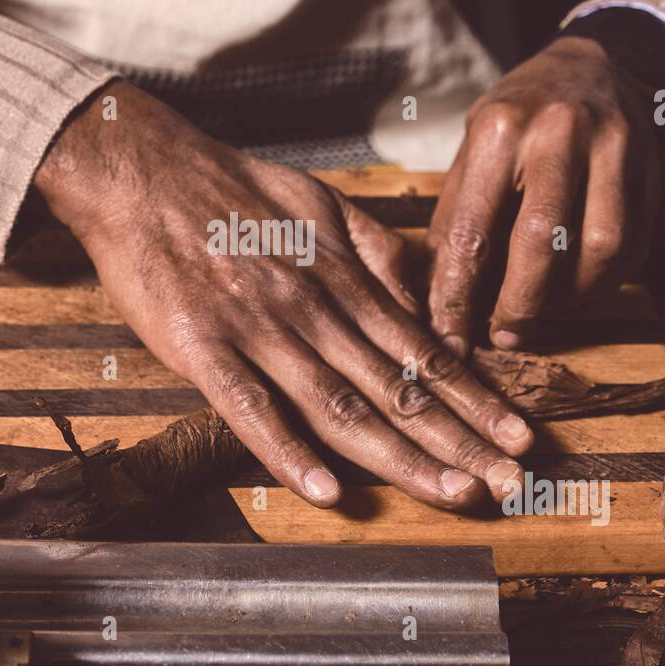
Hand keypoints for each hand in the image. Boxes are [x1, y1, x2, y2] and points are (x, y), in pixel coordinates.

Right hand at [35, 82, 532, 510]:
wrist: (145, 172)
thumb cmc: (234, 191)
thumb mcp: (322, 202)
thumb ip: (376, 252)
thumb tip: (423, 304)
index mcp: (344, 280)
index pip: (424, 352)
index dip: (475, 400)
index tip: (519, 438)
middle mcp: (314, 310)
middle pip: (398, 389)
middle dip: (462, 441)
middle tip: (511, 486)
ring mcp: (259, 330)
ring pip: (341, 405)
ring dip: (402, 456)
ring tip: (455, 493)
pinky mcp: (201, 346)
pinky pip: (250, 406)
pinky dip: (289, 450)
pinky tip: (326, 491)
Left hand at [427, 36, 659, 351]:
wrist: (594, 63)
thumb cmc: (520, 116)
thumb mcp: (472, 148)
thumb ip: (456, 217)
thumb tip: (439, 298)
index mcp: (499, 129)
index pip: (472, 231)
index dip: (458, 296)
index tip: (448, 336)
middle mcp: (559, 133)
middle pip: (542, 243)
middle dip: (519, 305)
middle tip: (503, 335)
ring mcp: (614, 147)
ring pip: (602, 249)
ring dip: (570, 300)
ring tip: (543, 315)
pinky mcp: (652, 167)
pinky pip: (635, 244)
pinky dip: (605, 283)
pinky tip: (577, 293)